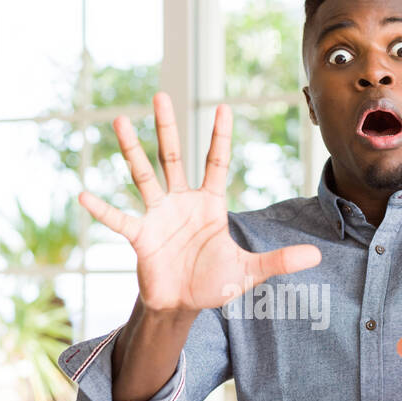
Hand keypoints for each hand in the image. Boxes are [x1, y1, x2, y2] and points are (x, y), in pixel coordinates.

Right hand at [78, 92, 321, 312]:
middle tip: (160, 95)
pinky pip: (119, 220)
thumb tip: (316, 255)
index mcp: (209, 204)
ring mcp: (158, 215)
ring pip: (144, 175)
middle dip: (167, 127)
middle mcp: (181, 202)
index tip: (222, 106)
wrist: (182, 305)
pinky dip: (103, 210)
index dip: (219, 137)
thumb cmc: (213, 283)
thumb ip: (278, 261)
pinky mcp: (140, 236)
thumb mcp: (249, 272)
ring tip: (120, 121)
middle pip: (173, 157)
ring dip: (131, 150)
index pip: (215, 162)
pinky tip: (85, 195)